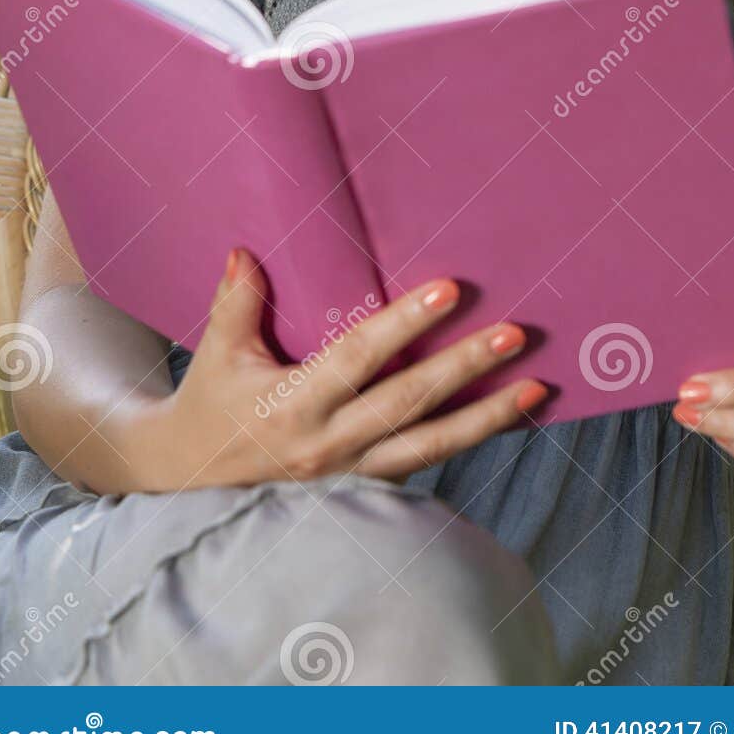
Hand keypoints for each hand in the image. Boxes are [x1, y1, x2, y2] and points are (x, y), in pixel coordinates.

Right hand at [138, 248, 547, 492]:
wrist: (196, 477)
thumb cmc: (211, 402)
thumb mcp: (217, 353)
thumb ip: (235, 301)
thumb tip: (245, 250)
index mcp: (292, 406)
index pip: (359, 358)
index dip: (404, 325)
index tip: (450, 290)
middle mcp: (329, 445)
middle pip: (409, 405)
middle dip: (465, 370)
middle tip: (516, 334)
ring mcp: (352, 471)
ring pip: (430, 446)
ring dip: (488, 418)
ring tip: (537, 388)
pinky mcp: (366, 483)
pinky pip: (426, 462)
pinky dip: (470, 440)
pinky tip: (512, 418)